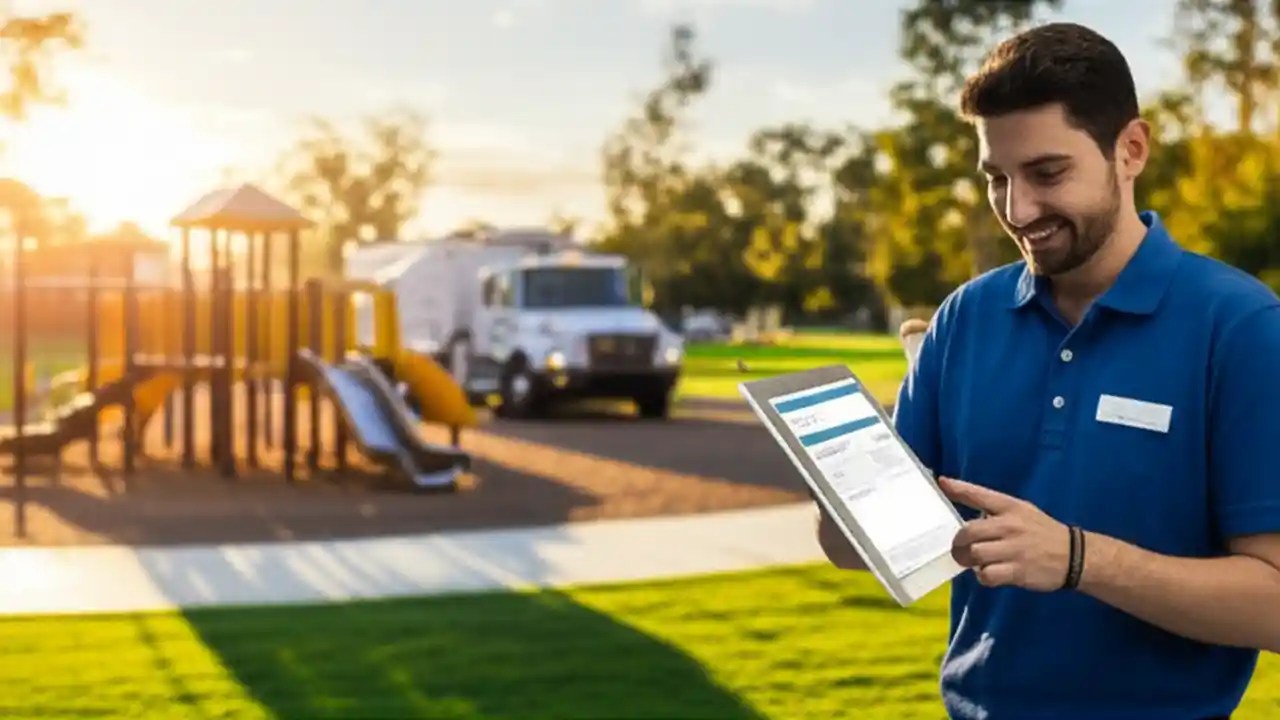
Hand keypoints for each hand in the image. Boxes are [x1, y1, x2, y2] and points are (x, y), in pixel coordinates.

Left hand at [939, 476, 1071, 591]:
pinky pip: (987, 575)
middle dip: (959, 542)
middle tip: (960, 549)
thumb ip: (995, 510)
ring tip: (974, 562)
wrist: (1075, 555)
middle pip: (968, 531)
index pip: (980, 494)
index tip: (943, 483)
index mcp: (1011, 507)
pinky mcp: (1018, 570)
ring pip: (975, 554)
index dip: (959, 488)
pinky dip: (983, 576)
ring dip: (969, 560)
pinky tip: (989, 574)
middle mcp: (1010, 525)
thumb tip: (966, 511)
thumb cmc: (1042, 532)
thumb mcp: (1023, 511)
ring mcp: (1014, 549)